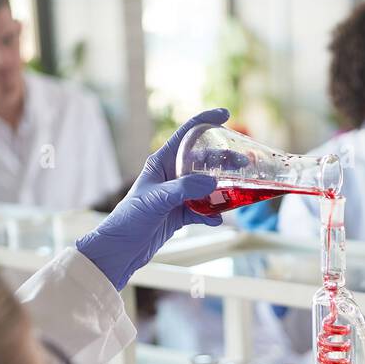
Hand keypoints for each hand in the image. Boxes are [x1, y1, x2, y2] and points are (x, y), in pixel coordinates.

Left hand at [76, 107, 229, 289]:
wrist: (121, 249)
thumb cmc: (131, 218)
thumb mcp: (157, 199)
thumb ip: (185, 189)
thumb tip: (213, 184)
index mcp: (162, 162)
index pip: (187, 134)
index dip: (206, 121)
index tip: (225, 114)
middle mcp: (171, 175)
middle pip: (203, 160)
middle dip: (224, 160)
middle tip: (243, 163)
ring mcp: (177, 195)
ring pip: (207, 185)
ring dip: (223, 188)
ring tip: (239, 190)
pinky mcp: (180, 214)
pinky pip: (203, 209)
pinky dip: (212, 214)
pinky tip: (217, 220)